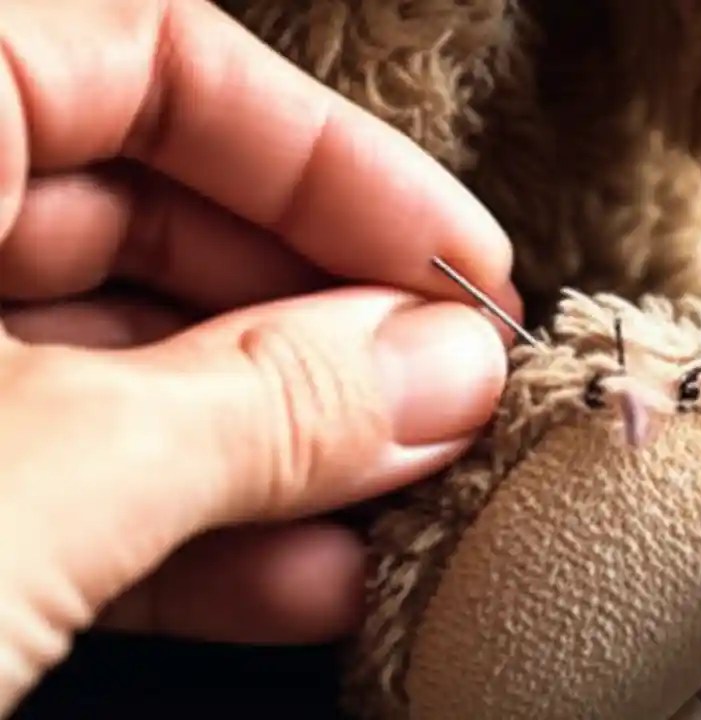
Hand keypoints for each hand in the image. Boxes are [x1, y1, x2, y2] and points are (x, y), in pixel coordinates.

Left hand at [0, 0, 517, 710]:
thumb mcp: (40, 472)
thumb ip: (258, 409)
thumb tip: (442, 371)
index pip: (151, 57)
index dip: (330, 161)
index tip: (461, 260)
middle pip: (153, 219)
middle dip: (321, 327)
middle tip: (446, 397)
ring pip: (118, 368)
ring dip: (278, 451)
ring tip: (403, 502)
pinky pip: (63, 482)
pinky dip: (188, 535)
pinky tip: (308, 581)